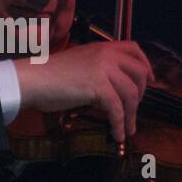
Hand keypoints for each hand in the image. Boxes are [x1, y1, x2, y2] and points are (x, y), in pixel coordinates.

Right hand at [14, 40, 151, 142]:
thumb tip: (114, 91)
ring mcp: (103, 69)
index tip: (148, 80)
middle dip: (141, 93)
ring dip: (131, 115)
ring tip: (128, 128)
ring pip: (130, 94)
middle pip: (138, 72)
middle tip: (134, 108)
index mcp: (101, 47)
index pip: (133, 48)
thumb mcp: (80, 64)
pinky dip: (120, 124)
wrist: (33, 79)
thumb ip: (99, 71)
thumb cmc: (49, 74)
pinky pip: (117, 109)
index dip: (145, 65)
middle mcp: (105, 54)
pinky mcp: (98, 87)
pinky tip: (118, 134)